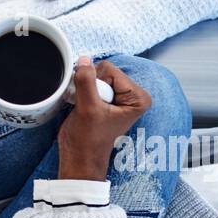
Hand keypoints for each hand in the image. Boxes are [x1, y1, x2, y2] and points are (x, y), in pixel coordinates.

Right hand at [57, 58, 150, 179]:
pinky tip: (82, 106)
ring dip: (84, 89)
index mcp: (138, 98)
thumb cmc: (89, 141)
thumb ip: (87, 81)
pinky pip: (90, 82)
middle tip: (89, 107)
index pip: (110, 70)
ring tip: (86, 109)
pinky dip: (82, 91)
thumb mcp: (88, 108)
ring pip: (94, 75)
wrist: (79, 157)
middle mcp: (131, 95)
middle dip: (91, 87)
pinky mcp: (106, 99)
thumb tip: (84, 60)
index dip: (97, 85)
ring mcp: (118, 97)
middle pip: (103, 71)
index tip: (94, 104)